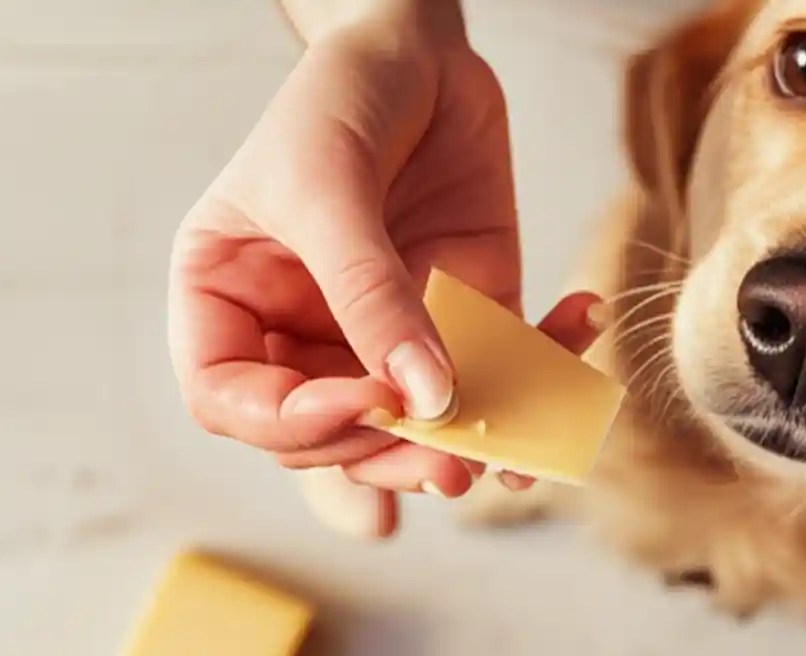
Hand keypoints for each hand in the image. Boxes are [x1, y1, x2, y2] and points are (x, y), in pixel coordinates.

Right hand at [169, 5, 601, 538]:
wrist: (419, 45)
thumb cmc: (340, 96)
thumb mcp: (329, 185)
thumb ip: (369, 293)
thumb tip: (427, 400)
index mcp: (230, 300)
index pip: (232, 402)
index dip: (293, 423)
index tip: (366, 399)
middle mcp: (301, 329)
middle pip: (329, 433)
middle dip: (391, 455)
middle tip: (452, 460)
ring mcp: (381, 330)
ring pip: (413, 424)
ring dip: (468, 441)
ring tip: (514, 446)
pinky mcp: (459, 314)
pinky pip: (495, 369)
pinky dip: (543, 368)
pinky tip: (576, 326)